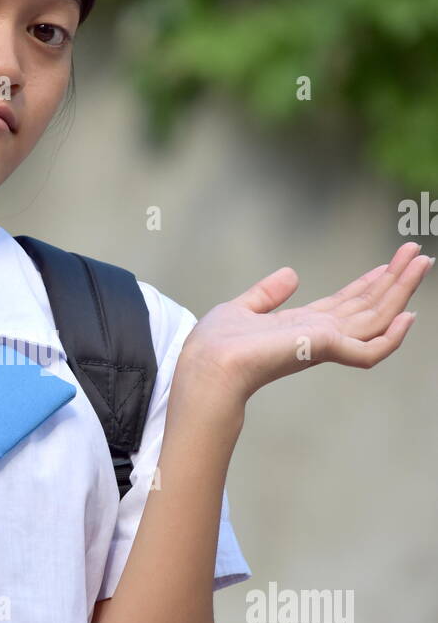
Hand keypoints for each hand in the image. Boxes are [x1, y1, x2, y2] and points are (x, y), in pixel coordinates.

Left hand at [178, 241, 432, 407]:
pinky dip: (391, 337)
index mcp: (302, 327)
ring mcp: (323, 345)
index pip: (345, 304)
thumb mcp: (242, 309)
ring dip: (400, 291)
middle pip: (367, 308)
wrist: (206, 367)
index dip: (369, 284)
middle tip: (419, 255)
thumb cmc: (215, 347)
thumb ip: (267, 294)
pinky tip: (408, 316)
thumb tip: (290, 275)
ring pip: (375, 319)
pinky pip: (369, 351)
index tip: (388, 264)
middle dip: (394, 282)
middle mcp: (318, 336)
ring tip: (421, 264)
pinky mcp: (322, 351)